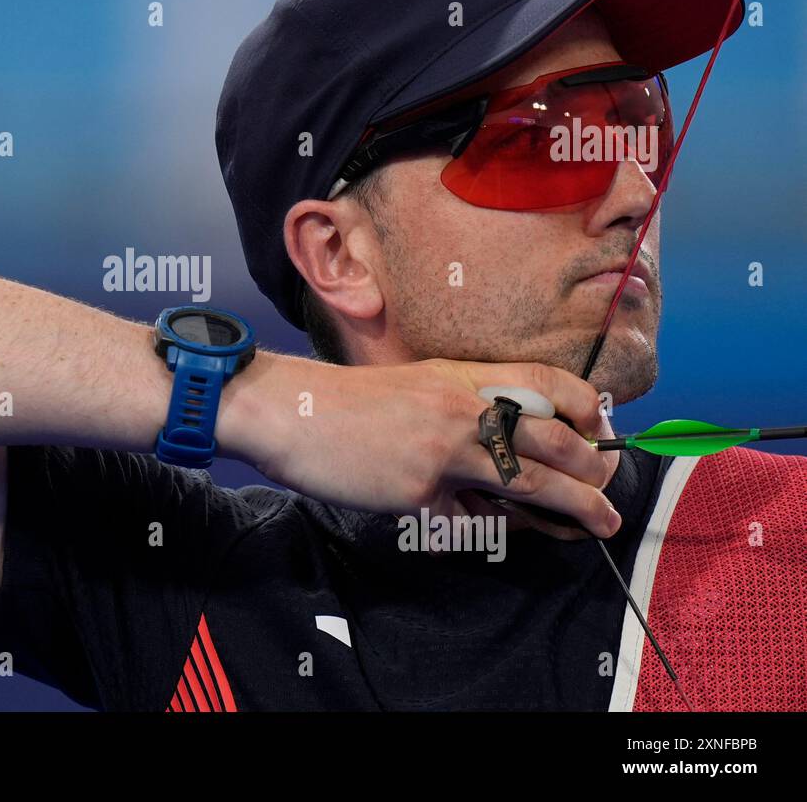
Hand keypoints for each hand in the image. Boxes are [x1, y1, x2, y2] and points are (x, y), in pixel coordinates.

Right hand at [225, 354, 620, 538]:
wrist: (291, 412)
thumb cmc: (346, 404)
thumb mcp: (414, 390)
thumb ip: (459, 414)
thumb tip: (501, 456)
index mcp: (460, 377)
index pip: (545, 382)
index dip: (586, 406)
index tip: (600, 430)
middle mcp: (462, 409)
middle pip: (554, 438)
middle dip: (594, 467)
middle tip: (609, 487)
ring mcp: (445, 451)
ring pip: (533, 481)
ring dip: (577, 506)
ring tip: (600, 523)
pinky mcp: (422, 490)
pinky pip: (470, 517)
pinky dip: (483, 524)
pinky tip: (486, 524)